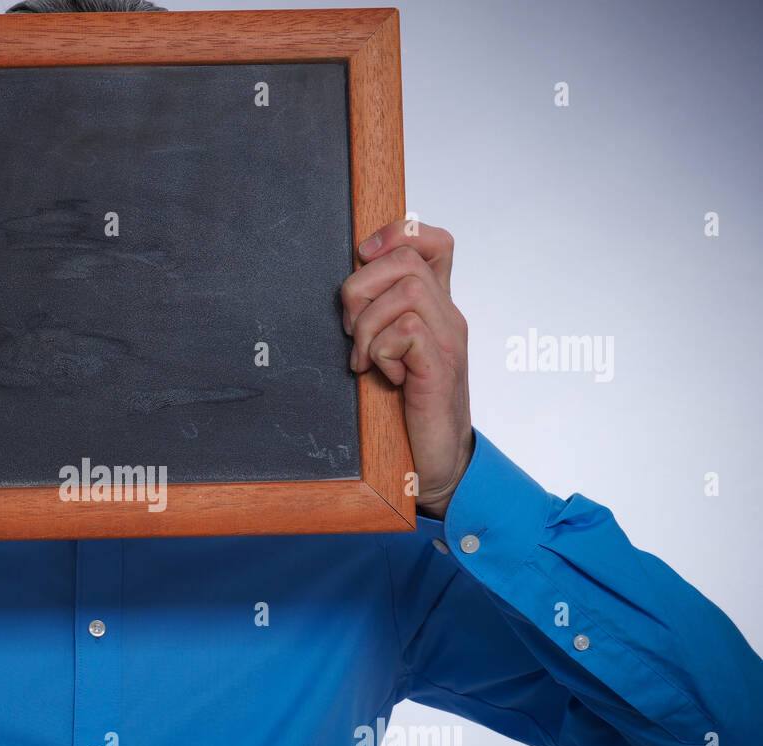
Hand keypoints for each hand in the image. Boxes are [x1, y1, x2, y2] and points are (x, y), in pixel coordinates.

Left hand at [340, 220, 473, 521]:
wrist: (438, 463)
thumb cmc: (408, 412)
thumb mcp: (389, 355)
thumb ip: (377, 322)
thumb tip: (344, 295)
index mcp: (435, 309)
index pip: (433, 242)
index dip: (396, 234)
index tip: (363, 259)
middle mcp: (447, 316)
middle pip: (405, 259)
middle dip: (361, 289)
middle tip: (352, 332)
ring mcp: (448, 340)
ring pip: (404, 291)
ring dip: (368, 326)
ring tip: (366, 360)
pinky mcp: (440, 368)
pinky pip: (405, 331)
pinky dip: (381, 352)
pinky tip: (384, 378)